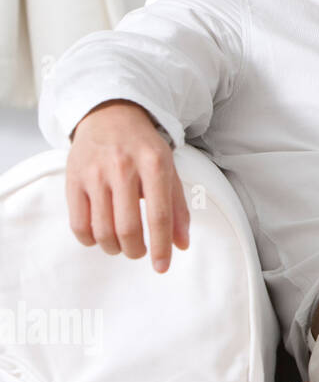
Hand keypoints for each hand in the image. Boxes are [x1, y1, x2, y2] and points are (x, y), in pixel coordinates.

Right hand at [65, 100, 189, 271]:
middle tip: (139, 252)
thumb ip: (178, 208)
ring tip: (121, 245)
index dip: (161, 247)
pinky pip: (78, 224)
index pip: (160, 216)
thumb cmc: (144, 147)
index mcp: (154, 164)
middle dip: (135, 250)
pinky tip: (100, 236)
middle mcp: (123, 168)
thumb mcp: (169, 170)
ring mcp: (95, 174)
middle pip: (127, 228)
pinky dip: (90, 240)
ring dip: (114, 248)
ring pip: (102, 230)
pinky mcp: (72, 179)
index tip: (162, 267)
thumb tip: (182, 246)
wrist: (110, 114)